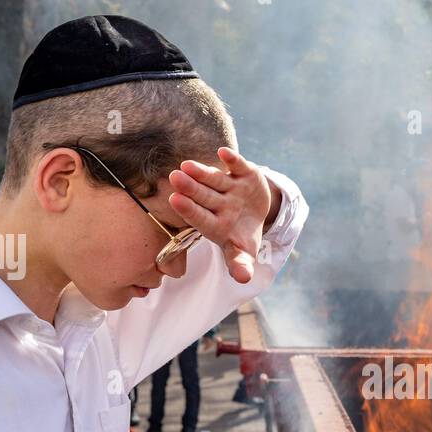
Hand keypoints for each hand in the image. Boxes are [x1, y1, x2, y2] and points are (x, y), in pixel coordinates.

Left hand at [167, 147, 273, 283]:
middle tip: (174, 178)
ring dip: (202, 172)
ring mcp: (230, 187)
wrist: (256, 212)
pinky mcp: (244, 173)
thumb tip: (244, 279)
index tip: (174, 200)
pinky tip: (223, 153)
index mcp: (215, 223)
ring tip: (187, 165)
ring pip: (214, 179)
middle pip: (203, 196)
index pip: (199, 217)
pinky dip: (232, 159)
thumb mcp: (244, 252)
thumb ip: (240, 263)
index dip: (188, 210)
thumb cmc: (243, 235)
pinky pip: (237, 165)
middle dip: (190, 188)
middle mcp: (219, 203)